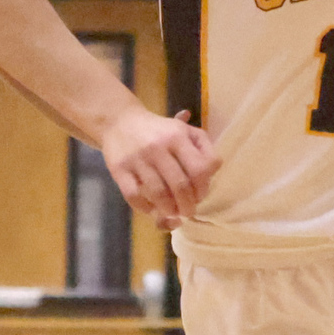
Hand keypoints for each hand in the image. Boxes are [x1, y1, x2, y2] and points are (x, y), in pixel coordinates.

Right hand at [101, 106, 219, 230]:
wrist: (119, 121)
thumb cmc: (158, 130)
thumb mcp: (183, 129)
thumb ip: (202, 146)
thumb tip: (214, 169)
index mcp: (178, 136)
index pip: (200, 169)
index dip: (203, 188)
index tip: (200, 196)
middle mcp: (158, 147)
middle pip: (180, 186)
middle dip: (188, 206)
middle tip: (188, 212)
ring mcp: (137, 159)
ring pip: (158, 194)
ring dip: (169, 210)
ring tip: (172, 213)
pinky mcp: (119, 169)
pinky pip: (134, 196)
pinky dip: (145, 208)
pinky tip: (152, 209)